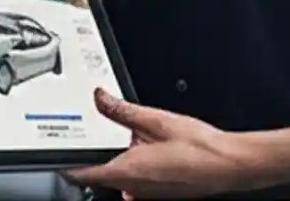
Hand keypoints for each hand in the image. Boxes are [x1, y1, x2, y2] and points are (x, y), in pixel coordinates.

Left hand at [63, 88, 262, 199]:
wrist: (230, 164)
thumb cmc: (199, 147)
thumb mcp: (155, 119)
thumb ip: (121, 110)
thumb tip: (99, 98)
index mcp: (127, 171)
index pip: (84, 174)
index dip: (68, 166)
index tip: (59, 158)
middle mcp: (134, 188)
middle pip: (102, 176)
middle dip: (99, 157)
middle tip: (101, 137)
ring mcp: (148, 195)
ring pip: (121, 180)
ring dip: (120, 163)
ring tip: (134, 141)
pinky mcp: (160, 195)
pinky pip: (138, 184)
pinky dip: (136, 169)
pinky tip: (152, 152)